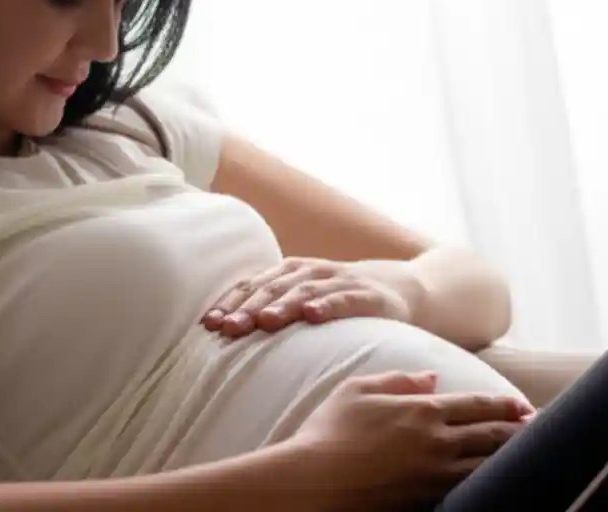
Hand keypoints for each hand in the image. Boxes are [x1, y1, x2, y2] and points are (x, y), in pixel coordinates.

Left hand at [200, 257, 422, 338]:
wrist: (398, 288)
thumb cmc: (337, 299)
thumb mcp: (303, 300)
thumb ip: (271, 311)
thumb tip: (223, 333)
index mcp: (289, 274)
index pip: (254, 285)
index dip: (231, 302)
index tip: (209, 323)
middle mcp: (310, 273)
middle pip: (273, 289)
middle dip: (248, 307)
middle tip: (229, 327)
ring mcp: (338, 282)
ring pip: (305, 291)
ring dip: (283, 305)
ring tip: (265, 321)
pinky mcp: (367, 295)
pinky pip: (345, 299)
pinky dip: (328, 305)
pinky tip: (313, 315)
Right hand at [281, 369, 532, 511]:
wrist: (312, 484)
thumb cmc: (327, 433)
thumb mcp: (356, 391)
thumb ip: (397, 381)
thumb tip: (432, 378)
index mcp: (422, 410)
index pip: (476, 405)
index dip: (504, 405)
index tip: (522, 406)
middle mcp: (437, 443)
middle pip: (492, 436)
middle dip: (518, 431)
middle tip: (538, 430)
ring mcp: (434, 477)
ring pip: (487, 467)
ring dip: (509, 459)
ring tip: (526, 456)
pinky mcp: (426, 502)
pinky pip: (468, 491)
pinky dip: (486, 484)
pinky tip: (493, 483)